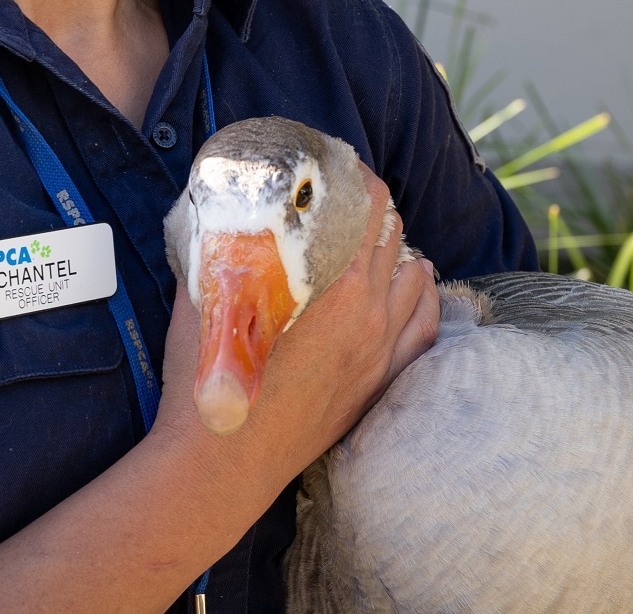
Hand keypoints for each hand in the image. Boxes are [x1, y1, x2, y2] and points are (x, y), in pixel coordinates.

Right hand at [153, 162, 438, 473]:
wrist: (223, 464)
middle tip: (349, 201)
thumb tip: (212, 208)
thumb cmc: (212, 382)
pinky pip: (424, 328)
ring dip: (399, 254)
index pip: (372, 209)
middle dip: (375, 213)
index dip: (360, 180)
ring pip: (418, 281)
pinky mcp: (380, 384)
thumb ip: (219, 249)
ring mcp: (382, 353)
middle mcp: (373, 316)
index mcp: (340, 286)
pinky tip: (409, 288)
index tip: (343, 168)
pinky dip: (420, 299)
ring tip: (374, 243)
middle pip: (394, 239)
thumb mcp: (208, 299)